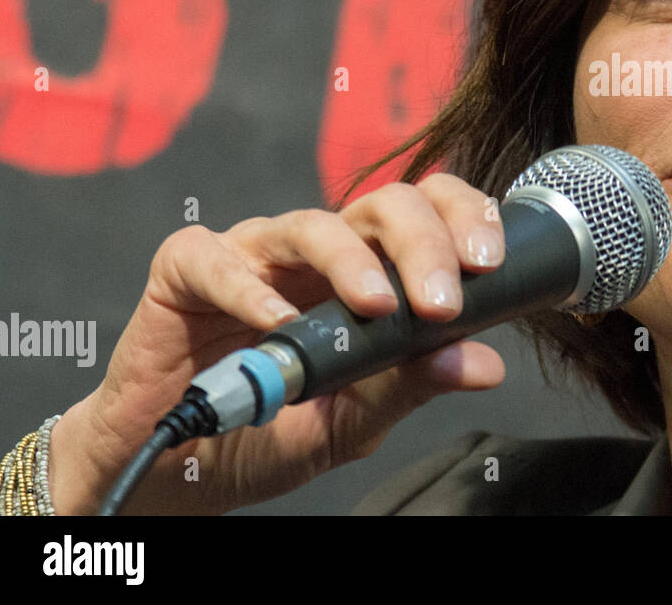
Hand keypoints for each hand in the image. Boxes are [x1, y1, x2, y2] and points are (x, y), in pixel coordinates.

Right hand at [49, 174, 506, 514]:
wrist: (180, 466)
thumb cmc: (270, 428)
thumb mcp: (353, 419)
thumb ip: (411, 384)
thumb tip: (486, 365)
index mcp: (371, 270)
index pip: (430, 214)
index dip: (464, 219)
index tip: (491, 264)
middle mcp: (319, 251)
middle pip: (385, 204)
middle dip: (423, 244)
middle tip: (443, 301)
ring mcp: (255, 253)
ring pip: (313, 224)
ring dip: (352, 262)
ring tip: (378, 307)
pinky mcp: (187, 269)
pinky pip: (217, 260)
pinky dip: (249, 289)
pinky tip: (277, 324)